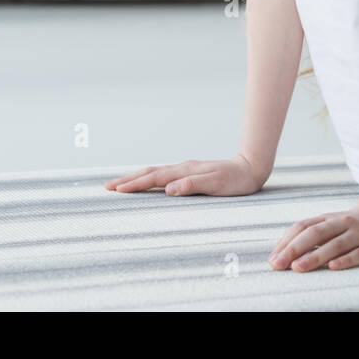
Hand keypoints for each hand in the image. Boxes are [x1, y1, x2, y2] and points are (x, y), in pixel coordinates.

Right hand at [103, 154, 264, 195]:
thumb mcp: (216, 184)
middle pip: (149, 173)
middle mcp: (182, 168)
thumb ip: (192, 185)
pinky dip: (149, 178)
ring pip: (155, 172)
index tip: (115, 189)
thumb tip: (169, 188)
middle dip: (128, 180)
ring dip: (136, 178)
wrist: (251, 168)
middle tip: (107, 187)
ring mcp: (185, 169)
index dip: (134, 184)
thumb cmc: (235, 181)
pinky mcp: (189, 173)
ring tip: (119, 184)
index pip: (154, 178)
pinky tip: (147, 182)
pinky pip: (163, 175)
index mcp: (185, 171)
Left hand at [268, 201, 358, 271]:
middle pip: (316, 233)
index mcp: (328, 218)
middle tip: (279, 265)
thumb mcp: (330, 224)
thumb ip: (310, 235)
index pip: (303, 226)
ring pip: (336, 244)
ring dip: (316, 256)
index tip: (273, 259)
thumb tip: (280, 254)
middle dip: (295, 249)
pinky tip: (334, 267)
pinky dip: (347, 259)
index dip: (287, 242)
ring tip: (298, 268)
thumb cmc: (351, 225)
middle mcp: (343, 223)